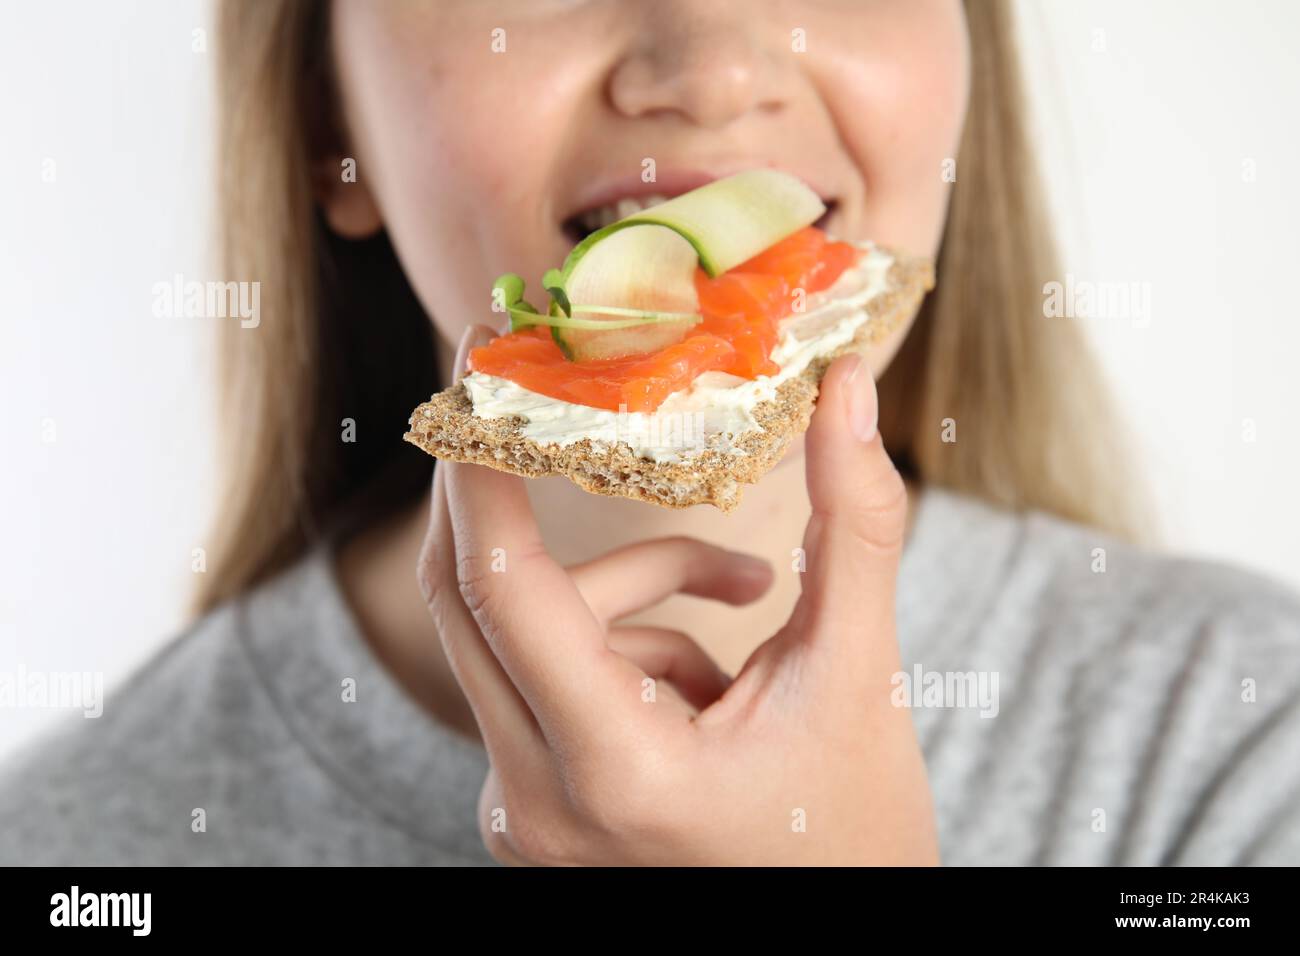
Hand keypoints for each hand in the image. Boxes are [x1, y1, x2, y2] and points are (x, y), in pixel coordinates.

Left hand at [418, 325, 938, 864]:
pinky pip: (540, 678)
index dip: (483, 465)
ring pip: (523, 634)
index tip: (481, 365)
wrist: (836, 929)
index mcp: (618, 770)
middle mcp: (540, 803)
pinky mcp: (528, 808)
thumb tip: (843, 388)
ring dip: (625, 588)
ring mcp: (523, 816)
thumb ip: (852, 522)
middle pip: (471, 600)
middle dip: (508, 489)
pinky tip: (708, 677)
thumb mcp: (860, 673)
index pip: (505, 588)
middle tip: (536, 393)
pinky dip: (617, 643)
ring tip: (746, 600)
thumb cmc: (854, 828)